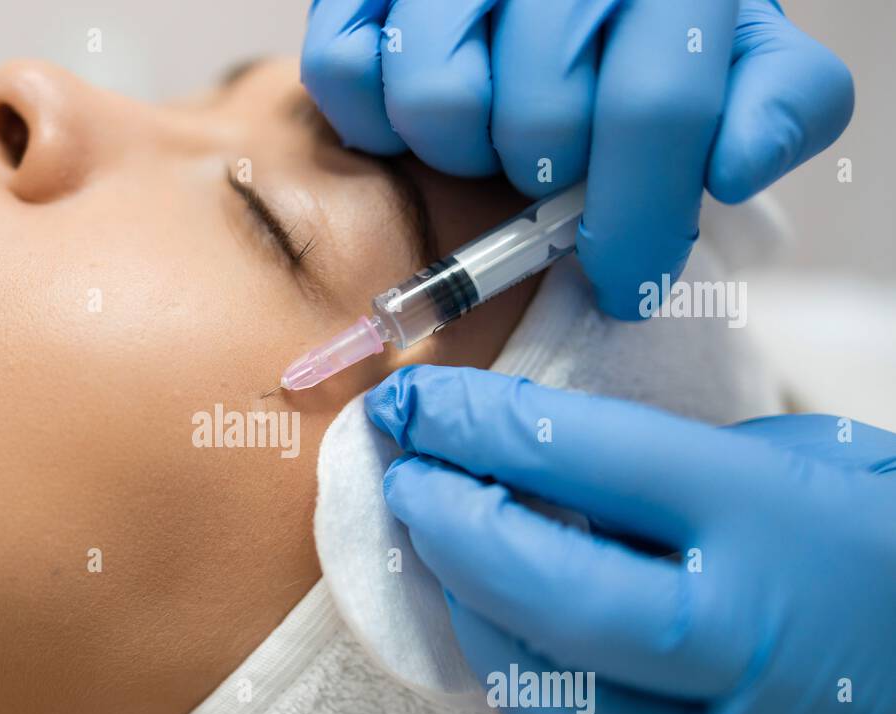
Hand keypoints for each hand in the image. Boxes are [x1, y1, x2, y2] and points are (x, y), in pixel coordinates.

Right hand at [301, 0, 853, 318]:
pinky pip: (343, 72)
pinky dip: (373, 118)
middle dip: (546, 175)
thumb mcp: (733, 48)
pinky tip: (414, 107)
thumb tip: (734, 166)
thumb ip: (776, 100)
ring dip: (461, 148)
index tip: (626, 280)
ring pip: (436, 100)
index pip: (654, 105)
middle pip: (539, 120)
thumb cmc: (638, 26)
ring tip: (486, 129)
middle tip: (548, 164)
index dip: (640, 215)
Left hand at [364, 364, 895, 713]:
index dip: (479, 424)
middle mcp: (761, 646)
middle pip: (558, 598)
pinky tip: (526, 662)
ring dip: (485, 634)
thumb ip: (659, 469)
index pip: (594, 459)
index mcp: (780, 523)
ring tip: (463, 575)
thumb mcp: (794, 462)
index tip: (413, 403)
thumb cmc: (876, 540)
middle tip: (411, 483)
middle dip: (457, 531)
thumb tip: (507, 458)